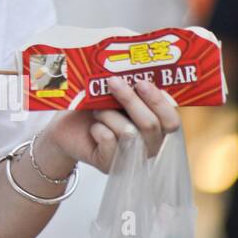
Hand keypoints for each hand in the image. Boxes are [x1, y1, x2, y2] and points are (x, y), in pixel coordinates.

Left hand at [43, 75, 181, 173]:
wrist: (66, 127)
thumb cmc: (93, 108)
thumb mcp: (112, 95)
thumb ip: (127, 88)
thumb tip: (130, 72)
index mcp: (156, 127)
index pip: (171, 120)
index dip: (159, 102)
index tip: (141, 82)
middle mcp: (148, 145)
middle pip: (151, 125)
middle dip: (131, 100)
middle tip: (113, 82)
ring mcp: (131, 158)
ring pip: (129, 132)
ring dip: (108, 114)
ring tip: (96, 109)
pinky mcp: (109, 164)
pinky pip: (109, 141)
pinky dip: (98, 128)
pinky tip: (93, 128)